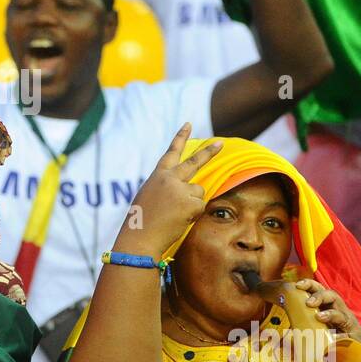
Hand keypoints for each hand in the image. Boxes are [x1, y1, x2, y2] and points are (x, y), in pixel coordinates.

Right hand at [115, 124, 220, 255]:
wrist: (139, 237)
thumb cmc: (141, 222)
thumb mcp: (149, 197)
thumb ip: (166, 187)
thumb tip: (188, 188)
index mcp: (157, 176)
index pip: (171, 152)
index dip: (181, 138)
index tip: (189, 124)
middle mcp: (169, 178)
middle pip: (194, 161)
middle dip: (209, 152)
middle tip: (221, 143)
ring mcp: (180, 188)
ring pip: (198, 192)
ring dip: (191, 203)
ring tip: (173, 215)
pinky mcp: (190, 202)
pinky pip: (200, 206)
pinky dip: (192, 215)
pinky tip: (178, 220)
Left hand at [290, 278, 360, 348]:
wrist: (356, 356)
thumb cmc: (332, 341)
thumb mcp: (316, 332)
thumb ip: (302, 331)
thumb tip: (283, 336)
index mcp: (329, 307)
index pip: (320, 290)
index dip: (310, 285)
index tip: (297, 285)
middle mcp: (341, 312)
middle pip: (333, 296)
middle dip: (320, 296)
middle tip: (308, 303)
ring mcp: (350, 325)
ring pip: (342, 314)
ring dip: (330, 314)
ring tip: (319, 317)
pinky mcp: (356, 339)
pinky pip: (349, 335)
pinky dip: (341, 336)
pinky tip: (334, 339)